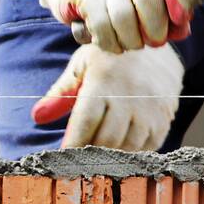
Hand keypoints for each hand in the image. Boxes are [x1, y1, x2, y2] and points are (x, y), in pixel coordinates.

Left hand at [31, 43, 183, 150]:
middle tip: (78, 164)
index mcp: (104, 80)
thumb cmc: (109, 56)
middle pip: (107, 139)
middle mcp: (129, 95)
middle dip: (90, 155)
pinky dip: (133, 154)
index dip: (74, 143)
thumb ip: (60, 93)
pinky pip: (149, 146)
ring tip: (97, 161)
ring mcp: (151, 107)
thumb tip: (37, 117)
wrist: (152, 38)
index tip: (63, 157)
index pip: (86, 121)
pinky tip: (120, 152)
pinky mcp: (165, 116)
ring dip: (111, 157)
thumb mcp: (81, 66)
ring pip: (129, 146)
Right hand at [35, 0, 194, 53]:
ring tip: (133, 43)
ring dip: (132, 40)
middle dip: (155, 28)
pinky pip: (101, 27)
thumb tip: (181, 31)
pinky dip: (111, 43)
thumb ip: (171, 15)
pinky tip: (115, 44)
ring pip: (122, 17)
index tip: (180, 19)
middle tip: (156, 41)